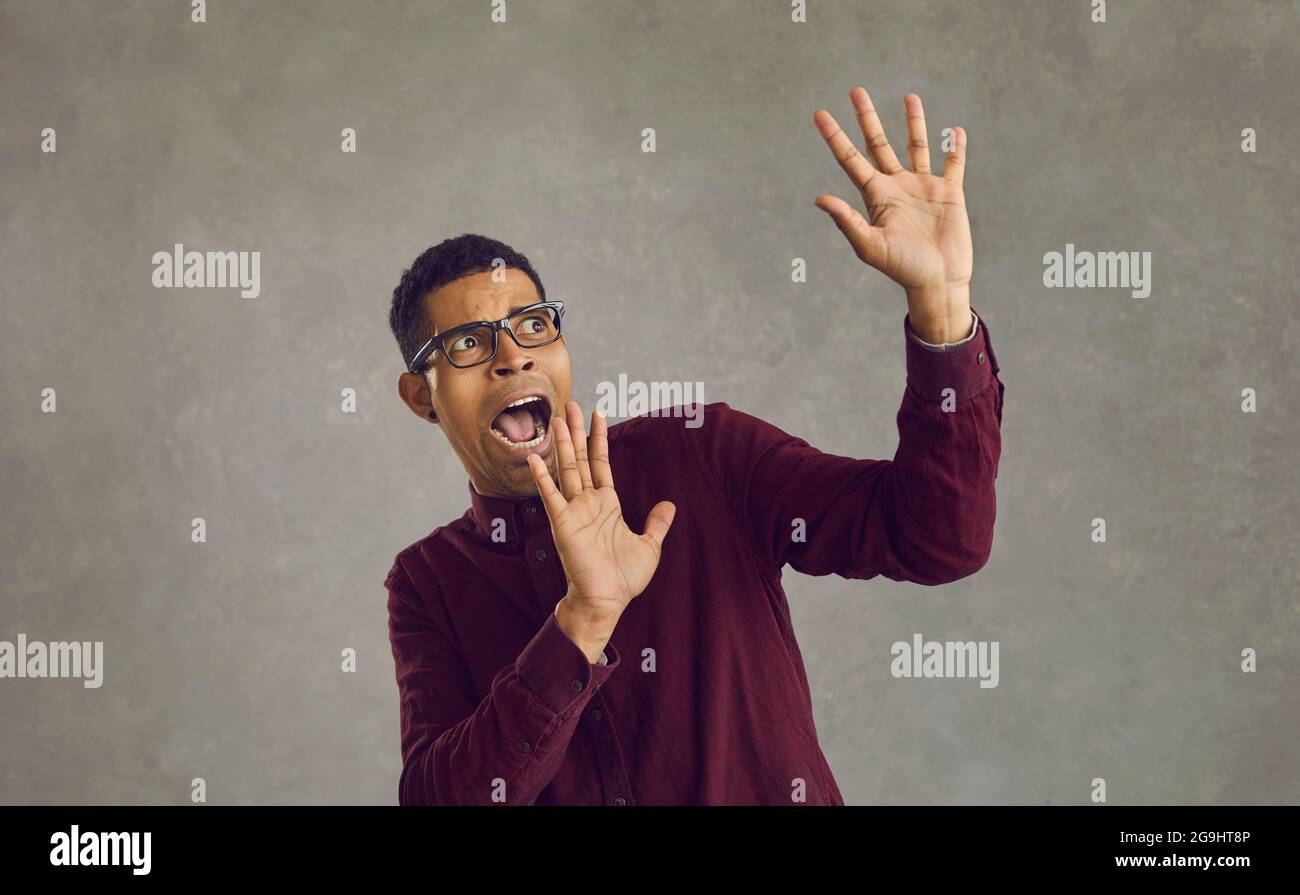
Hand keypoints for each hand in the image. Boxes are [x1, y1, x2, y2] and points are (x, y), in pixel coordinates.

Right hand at [526, 402, 675, 634]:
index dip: (599, 439)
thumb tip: (669, 505)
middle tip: (571, 405)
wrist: (606, 601)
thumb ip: (656, 523)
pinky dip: (542, 476)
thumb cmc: (623, 578)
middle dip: (576, 432)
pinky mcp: (562, 523)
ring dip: (561, 444)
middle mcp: (587, 503)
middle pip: (579, 459)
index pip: (601, 463)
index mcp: (606, 505)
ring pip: (566, 469)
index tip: (598, 415)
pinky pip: (550, 495)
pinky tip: (535, 457)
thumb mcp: (649, 545)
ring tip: (555, 419)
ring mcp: (573, 511)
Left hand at [813, 87, 972, 342]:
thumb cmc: (902, 268)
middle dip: (867, 118)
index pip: (850, 159)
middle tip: (856, 90)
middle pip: (878, 144)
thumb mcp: (870, 245)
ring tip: (909, 97)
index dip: (835, 137)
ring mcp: (923, 187)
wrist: (938, 281)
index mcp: (875, 196)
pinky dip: (956, 146)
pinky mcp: (950, 192)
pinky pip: (954, 163)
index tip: (820, 113)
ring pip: (916, 146)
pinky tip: (955, 130)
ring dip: (913, 122)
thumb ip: (848, 220)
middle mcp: (897, 186)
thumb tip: (820, 198)